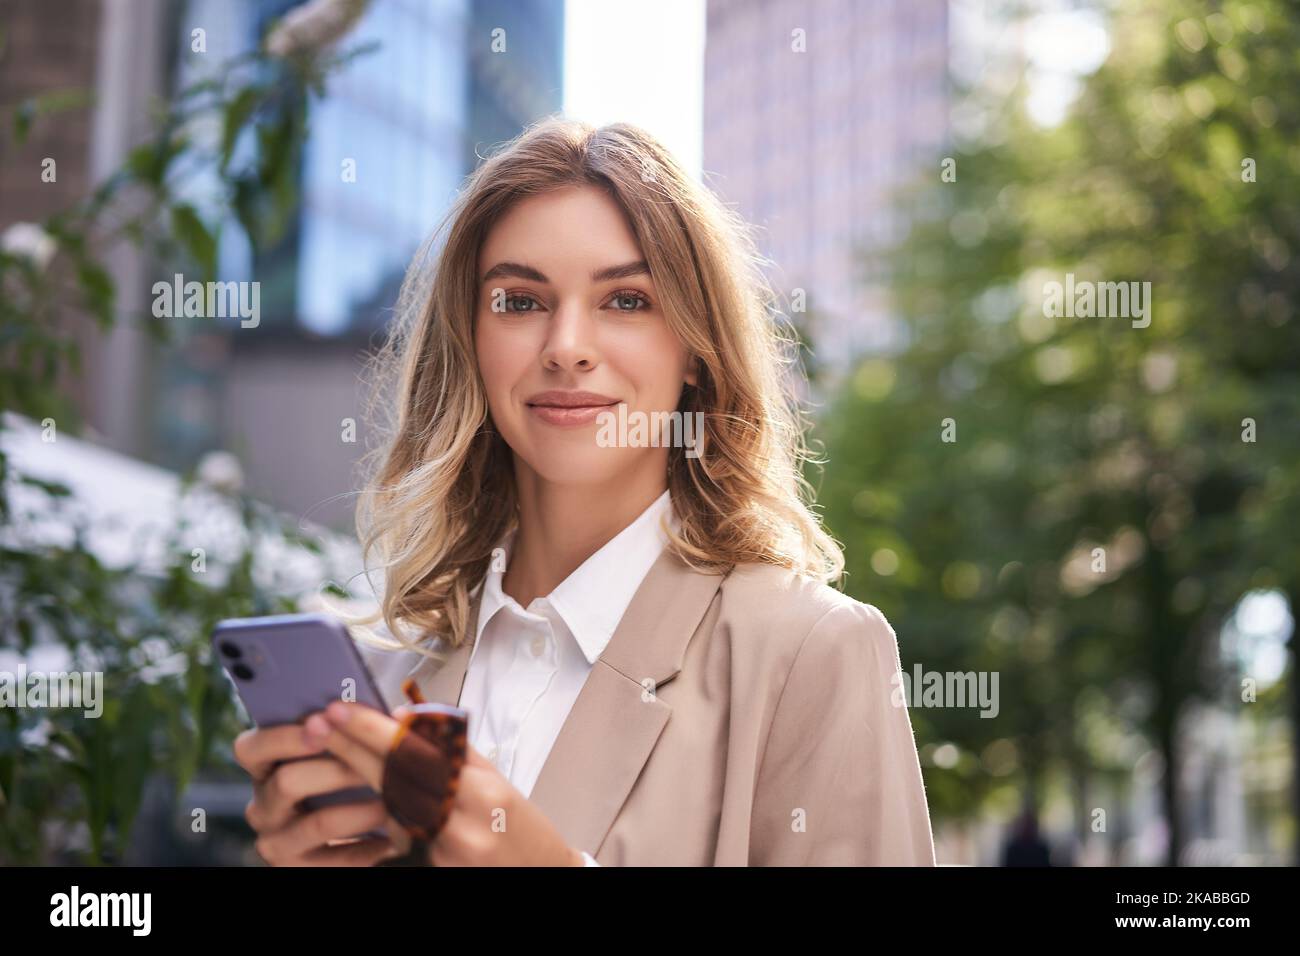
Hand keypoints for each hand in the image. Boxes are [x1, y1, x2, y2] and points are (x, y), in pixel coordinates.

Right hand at [233, 723, 405, 865]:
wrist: (344, 841)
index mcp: (263, 768)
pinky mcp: (294, 869)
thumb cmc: (347, 782)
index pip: (251, 748)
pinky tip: (394, 838)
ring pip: (319, 822)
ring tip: (395, 803)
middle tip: (377, 764)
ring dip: (363, 811)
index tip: (322, 722)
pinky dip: (369, 846)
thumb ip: (352, 732)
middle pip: (287, 782)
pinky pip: (336, 858)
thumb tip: (395, 713)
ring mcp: (275, 841)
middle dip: (338, 769)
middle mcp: (261, 806)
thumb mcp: (338, 755)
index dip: (285, 736)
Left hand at [306, 700, 583, 866]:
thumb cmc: (519, 824)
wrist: (540, 872)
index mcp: (480, 792)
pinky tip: (359, 788)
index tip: (341, 710)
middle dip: (352, 747)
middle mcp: (460, 825)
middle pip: (393, 778)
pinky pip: (397, 832)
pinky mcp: (430, 868)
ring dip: (359, 774)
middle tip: (320, 722)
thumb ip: (450, 747)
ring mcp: (442, 852)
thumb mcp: (494, 777)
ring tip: (331, 746)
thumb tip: (402, 718)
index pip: (414, 753)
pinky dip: (381, 805)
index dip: (371, 730)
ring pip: (390, 805)